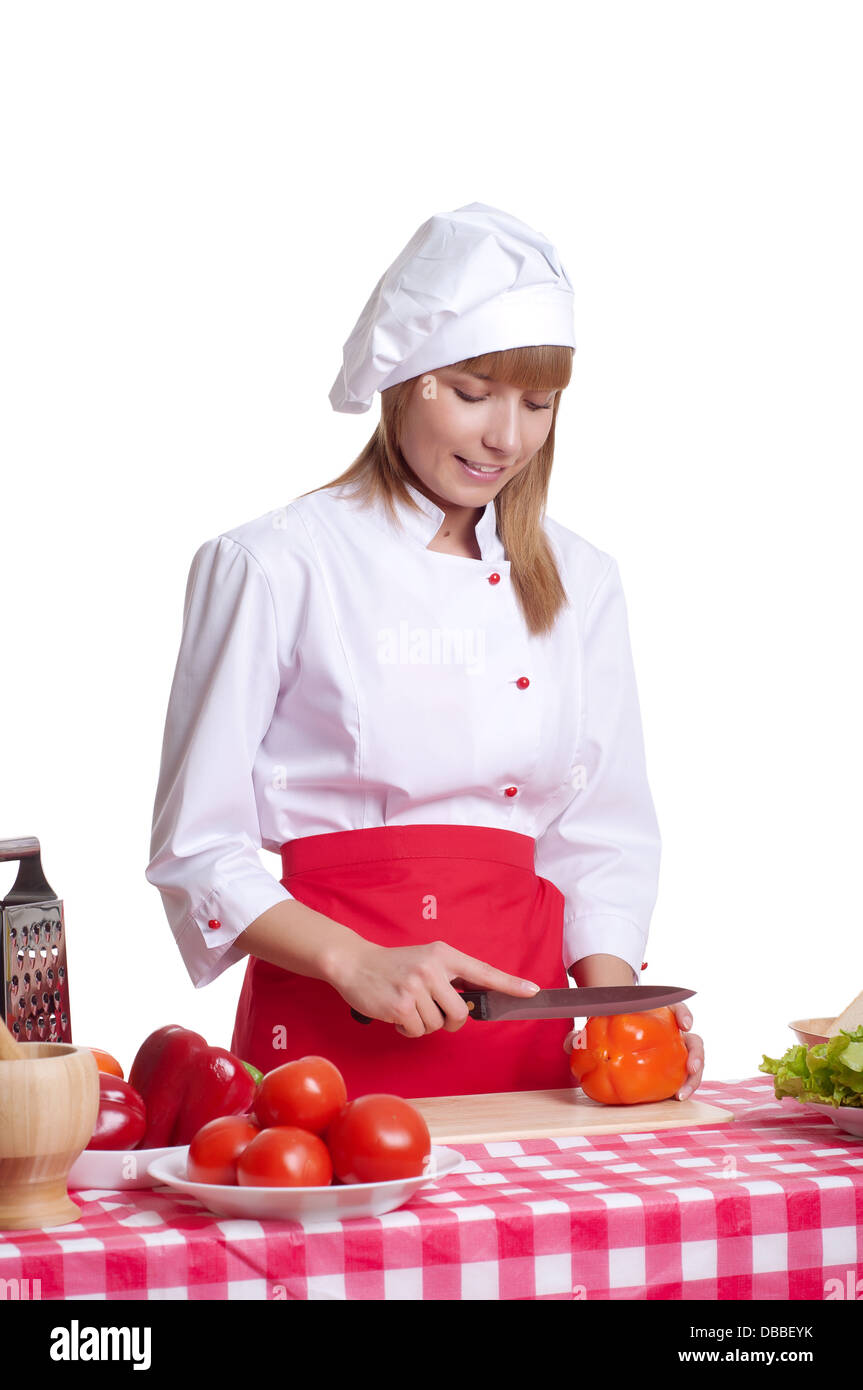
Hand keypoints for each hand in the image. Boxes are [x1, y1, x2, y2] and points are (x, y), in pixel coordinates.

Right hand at [328, 938, 540, 1038]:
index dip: (509, 984)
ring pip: (438, 1024)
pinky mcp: (401, 1004)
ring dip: (424, 1023)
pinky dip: (409, 1029)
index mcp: (444, 954)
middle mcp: (432, 968)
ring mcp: (416, 986)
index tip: (532, 991)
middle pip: (460, 1012)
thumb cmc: (394, 965)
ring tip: (407, 1005)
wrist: (355, 963)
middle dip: (449, 1020)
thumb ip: (449, 976)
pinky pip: (419, 1031)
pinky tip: (397, 1014)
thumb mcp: (426, 960)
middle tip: (431, 1010)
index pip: (483, 971)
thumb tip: (471, 1002)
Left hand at [563, 1002, 703, 1100]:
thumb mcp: (597, 1024)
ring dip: (694, 1077)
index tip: (685, 1025)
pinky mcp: (675, 1067)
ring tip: (682, 1094)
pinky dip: (684, 1085)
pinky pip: (684, 1076)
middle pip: (693, 1040)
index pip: (677, 1009)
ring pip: (694, 1062)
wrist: (616, 1027)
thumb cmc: (610, 1023)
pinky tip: (676, 1096)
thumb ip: (583, 1033)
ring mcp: (677, 1050)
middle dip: (697, 1054)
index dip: (684, 1015)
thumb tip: (570, 1043)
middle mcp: (674, 1032)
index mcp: (660, 1013)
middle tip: (690, 1066)